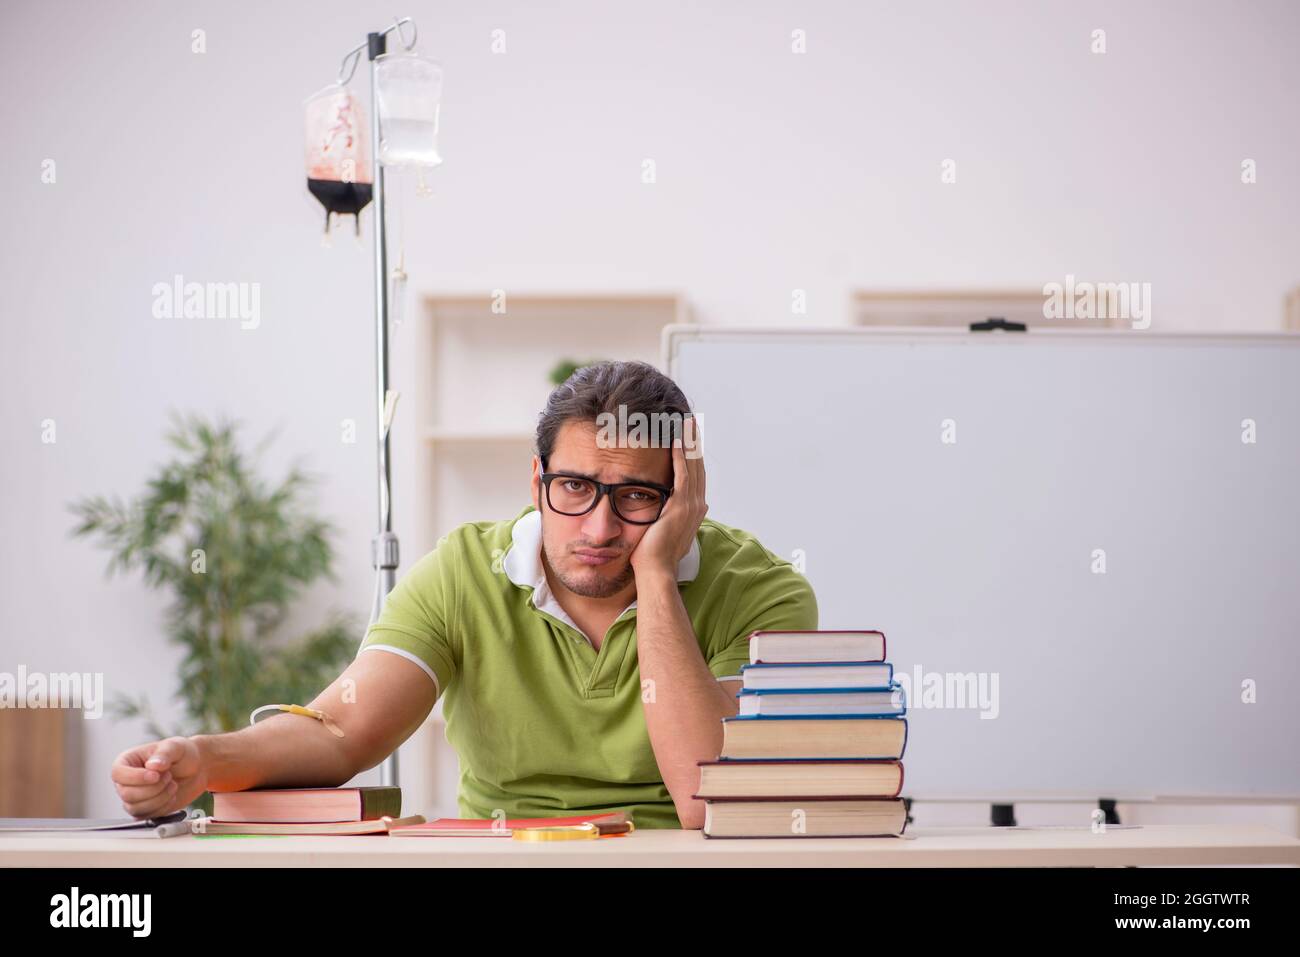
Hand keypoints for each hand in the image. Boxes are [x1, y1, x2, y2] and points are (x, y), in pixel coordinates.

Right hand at [111, 736, 207, 818]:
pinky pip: (147, 817)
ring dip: (159, 798)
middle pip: (127, 794)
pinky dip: (163, 808)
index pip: (118, 773)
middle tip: (169, 777)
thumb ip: (164, 754)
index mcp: (128, 761)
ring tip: (173, 785)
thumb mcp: (175, 747)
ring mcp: (135, 797)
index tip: (155, 775)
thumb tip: (153, 765)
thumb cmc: (183, 754)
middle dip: (153, 788)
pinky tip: (172, 796)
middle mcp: (127, 781)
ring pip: (136, 808)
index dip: (135, 777)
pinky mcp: (145, 809)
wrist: (197, 769)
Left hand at [630, 415, 706, 577]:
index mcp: (695, 511)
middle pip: (698, 467)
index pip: (696, 477)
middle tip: (693, 423)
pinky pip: (682, 475)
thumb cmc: (655, 556)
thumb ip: (678, 517)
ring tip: (687, 424)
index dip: (694, 457)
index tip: (691, 439)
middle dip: (695, 444)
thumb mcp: (670, 532)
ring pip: (693, 467)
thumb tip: (691, 509)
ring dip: (690, 444)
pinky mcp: (679, 505)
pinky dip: (681, 456)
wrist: (656, 570)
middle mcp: (697, 505)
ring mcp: (690, 505)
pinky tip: (677, 441)